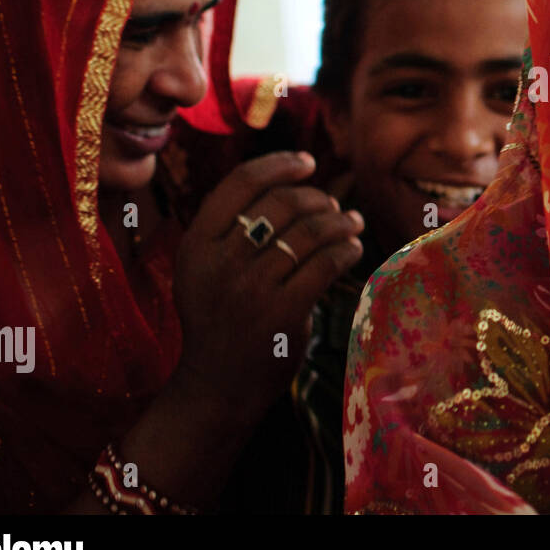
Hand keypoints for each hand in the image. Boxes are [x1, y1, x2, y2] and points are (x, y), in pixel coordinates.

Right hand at [170, 150, 363, 421]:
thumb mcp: (205, 269)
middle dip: (317, 198)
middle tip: (335, 207)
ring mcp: (250, 288)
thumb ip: (233, 229)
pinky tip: (352, 249)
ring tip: (353, 224)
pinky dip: (347, 249)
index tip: (307, 164)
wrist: (217, 385)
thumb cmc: (221, 318)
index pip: (241, 182)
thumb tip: (293, 184)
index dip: (279, 165)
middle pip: (282, 203)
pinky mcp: (282, 313)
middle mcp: (220, 262)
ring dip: (341, 221)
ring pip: (310, 231)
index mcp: (196, 243)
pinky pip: (326, 263)